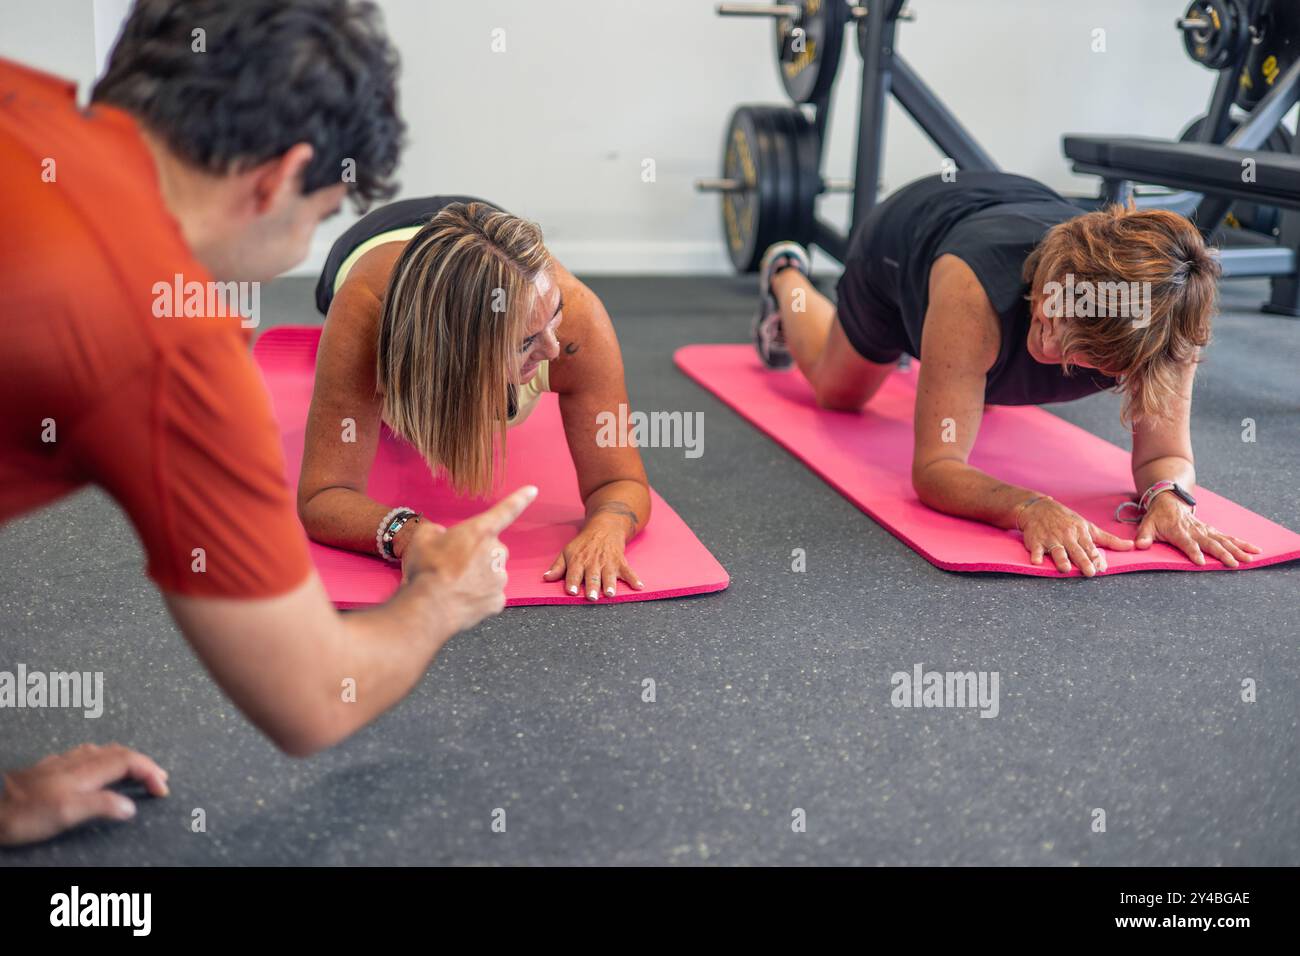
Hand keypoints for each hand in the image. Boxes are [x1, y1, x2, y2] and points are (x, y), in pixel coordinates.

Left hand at [0, 744, 168, 846]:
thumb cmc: (27, 813)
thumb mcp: (67, 813)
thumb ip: (102, 805)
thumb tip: (131, 806)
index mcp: (87, 770)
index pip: (129, 761)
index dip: (150, 771)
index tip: (162, 788)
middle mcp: (77, 761)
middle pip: (120, 753)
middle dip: (143, 764)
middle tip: (157, 779)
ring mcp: (63, 762)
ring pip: (103, 751)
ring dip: (125, 759)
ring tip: (135, 770)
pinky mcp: (50, 768)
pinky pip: (85, 755)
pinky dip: (103, 759)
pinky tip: (95, 767)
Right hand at [400, 485, 536, 631]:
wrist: (428, 609)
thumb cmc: (426, 571)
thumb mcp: (421, 539)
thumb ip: (436, 531)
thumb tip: (441, 535)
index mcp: (479, 532)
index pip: (505, 511)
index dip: (520, 499)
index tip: (533, 490)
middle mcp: (495, 552)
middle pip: (493, 549)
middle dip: (478, 555)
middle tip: (454, 566)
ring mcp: (499, 578)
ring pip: (493, 573)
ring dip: (479, 577)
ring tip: (454, 585)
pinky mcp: (498, 600)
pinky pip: (491, 595)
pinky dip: (479, 597)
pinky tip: (462, 599)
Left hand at [543, 513, 643, 600]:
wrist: (604, 527)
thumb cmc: (583, 544)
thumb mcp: (567, 552)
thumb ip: (557, 567)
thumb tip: (546, 578)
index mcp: (578, 561)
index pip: (573, 573)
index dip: (572, 582)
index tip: (571, 591)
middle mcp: (593, 563)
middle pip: (592, 576)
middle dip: (592, 586)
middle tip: (592, 597)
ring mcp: (608, 562)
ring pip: (609, 575)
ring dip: (610, 584)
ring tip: (610, 594)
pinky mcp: (620, 561)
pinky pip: (628, 571)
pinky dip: (634, 578)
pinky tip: (638, 586)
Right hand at [1017, 495, 1133, 576]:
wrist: (1039, 508)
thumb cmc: (1066, 519)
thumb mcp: (1088, 526)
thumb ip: (1109, 539)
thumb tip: (1131, 546)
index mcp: (1080, 533)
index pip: (1090, 547)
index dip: (1095, 558)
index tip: (1101, 567)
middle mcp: (1066, 536)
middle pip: (1076, 551)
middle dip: (1083, 561)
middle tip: (1089, 572)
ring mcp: (1050, 539)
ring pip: (1057, 551)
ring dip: (1061, 559)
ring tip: (1065, 569)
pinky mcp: (1035, 541)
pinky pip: (1035, 549)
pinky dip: (1035, 555)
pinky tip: (1036, 561)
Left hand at [1135, 492, 1260, 567]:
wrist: (1169, 500)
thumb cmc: (1157, 517)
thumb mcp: (1147, 524)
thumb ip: (1144, 535)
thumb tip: (1139, 545)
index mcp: (1179, 531)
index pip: (1187, 543)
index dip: (1194, 552)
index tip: (1201, 562)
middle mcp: (1195, 531)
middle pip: (1211, 543)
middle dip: (1224, 554)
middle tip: (1235, 564)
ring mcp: (1206, 530)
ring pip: (1224, 540)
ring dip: (1238, 549)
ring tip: (1251, 559)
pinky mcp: (1212, 531)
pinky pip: (1228, 537)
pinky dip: (1242, 543)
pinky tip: (1254, 550)